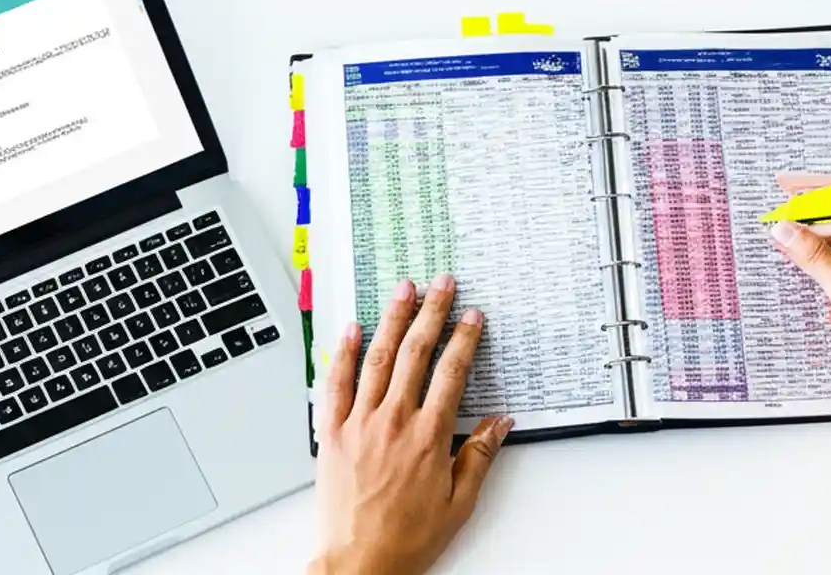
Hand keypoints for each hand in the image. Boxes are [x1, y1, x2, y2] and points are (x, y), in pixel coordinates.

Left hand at [309, 274, 513, 574]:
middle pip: (415, 353)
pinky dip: (343, 352)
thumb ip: (479, 457)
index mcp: (428, 437)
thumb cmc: (407, 537)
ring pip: (377, 358)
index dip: (464, 339)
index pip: (451, 373)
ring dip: (392, 318)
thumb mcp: (458, 502)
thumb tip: (500, 422)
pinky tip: (352, 328)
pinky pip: (335, 383)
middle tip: (442, 283)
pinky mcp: (330, 432)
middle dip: (432, 312)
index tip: (472, 316)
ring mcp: (359, 423)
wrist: (359, 561)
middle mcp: (393, 422)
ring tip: (404, 289)